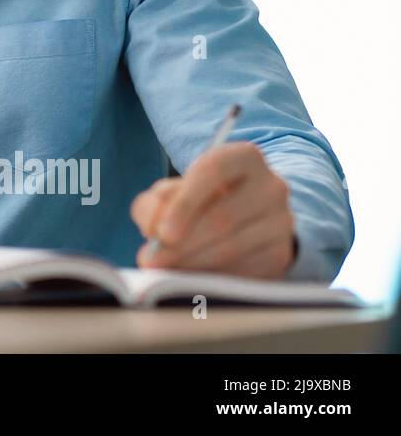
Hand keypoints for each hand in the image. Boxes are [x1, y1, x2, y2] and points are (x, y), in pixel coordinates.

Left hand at [131, 141, 295, 278]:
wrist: (242, 219)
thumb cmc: (200, 200)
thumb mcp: (172, 192)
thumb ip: (154, 204)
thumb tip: (153, 231)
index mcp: (243, 157)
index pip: (213, 171)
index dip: (185, 204)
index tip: (161, 234)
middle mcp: (271, 185)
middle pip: (223, 216)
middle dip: (183, 244)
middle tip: (153, 261)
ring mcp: (282, 220)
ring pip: (234, 247)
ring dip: (194, 264)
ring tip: (166, 271)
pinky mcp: (282, 252)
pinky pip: (246, 270)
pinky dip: (213, 277)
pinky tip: (192, 279)